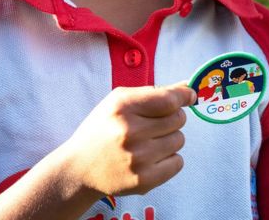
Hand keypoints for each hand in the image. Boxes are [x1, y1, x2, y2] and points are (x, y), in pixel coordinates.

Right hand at [57, 84, 194, 196]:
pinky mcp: (143, 181)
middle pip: (179, 119)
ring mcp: (137, 159)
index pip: (169, 100)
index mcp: (122, 108)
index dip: (184, 97)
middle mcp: (130, 133)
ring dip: (169, 139)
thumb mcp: (119, 101)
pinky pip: (178, 162)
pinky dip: (169, 159)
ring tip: (148, 142)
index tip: (189, 97)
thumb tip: (188, 87)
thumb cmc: (103, 129)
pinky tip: (150, 158)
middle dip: (172, 119)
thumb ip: (155, 92)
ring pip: (180, 140)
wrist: (79, 169)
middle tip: (154, 124)